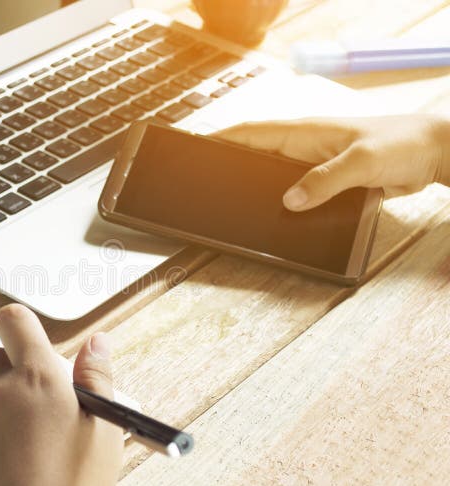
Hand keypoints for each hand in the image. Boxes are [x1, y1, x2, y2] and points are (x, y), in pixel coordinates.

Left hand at [0, 304, 122, 485]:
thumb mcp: (103, 430)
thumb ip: (97, 377)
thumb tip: (96, 343)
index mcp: (37, 380)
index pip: (14, 322)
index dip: (20, 324)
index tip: (27, 335)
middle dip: (14, 368)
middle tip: (39, 401)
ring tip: (23, 434)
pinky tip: (6, 461)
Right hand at [214, 115, 449, 210]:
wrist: (433, 152)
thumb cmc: (402, 143)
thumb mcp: (362, 161)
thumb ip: (325, 180)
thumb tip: (290, 201)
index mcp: (303, 132)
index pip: (251, 132)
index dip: (221, 139)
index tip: (197, 147)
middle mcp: (303, 147)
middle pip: (255, 156)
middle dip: (230, 166)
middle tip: (207, 183)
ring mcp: (313, 164)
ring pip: (273, 176)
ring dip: (256, 187)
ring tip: (234, 203)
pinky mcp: (326, 180)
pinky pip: (296, 191)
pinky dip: (282, 201)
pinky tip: (276, 215)